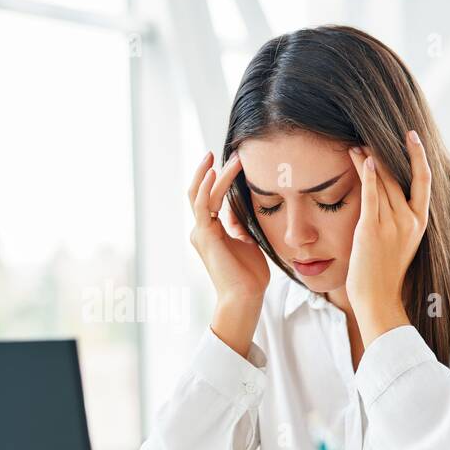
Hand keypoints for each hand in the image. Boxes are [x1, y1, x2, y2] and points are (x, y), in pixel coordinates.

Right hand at [188, 150, 269, 308]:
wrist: (245, 297)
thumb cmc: (249, 275)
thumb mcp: (247, 241)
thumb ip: (239, 224)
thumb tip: (238, 208)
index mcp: (211, 232)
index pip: (211, 198)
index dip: (219, 179)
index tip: (235, 162)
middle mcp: (201, 230)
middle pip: (199, 192)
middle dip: (209, 170)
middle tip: (224, 152)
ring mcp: (201, 232)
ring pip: (201, 194)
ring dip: (212, 173)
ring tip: (227, 157)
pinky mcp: (204, 235)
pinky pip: (202, 205)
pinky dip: (206, 187)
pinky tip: (214, 172)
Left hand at [346, 130, 431, 343]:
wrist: (377, 297)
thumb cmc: (384, 272)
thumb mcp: (400, 242)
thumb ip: (399, 218)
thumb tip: (390, 195)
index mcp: (420, 222)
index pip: (423, 180)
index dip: (418, 155)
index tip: (411, 136)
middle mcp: (409, 220)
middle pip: (398, 176)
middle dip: (382, 154)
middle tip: (368, 136)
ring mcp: (392, 225)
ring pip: (382, 182)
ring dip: (368, 160)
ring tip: (355, 145)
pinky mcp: (372, 230)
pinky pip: (370, 195)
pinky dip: (366, 175)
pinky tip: (360, 159)